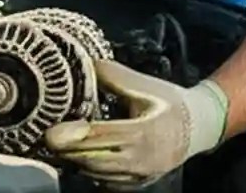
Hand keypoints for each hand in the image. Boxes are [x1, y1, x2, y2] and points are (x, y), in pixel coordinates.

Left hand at [44, 59, 228, 189]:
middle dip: (68, 150)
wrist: (198, 127)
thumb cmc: (170, 103)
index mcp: (144, 131)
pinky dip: (90, 170)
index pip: (101, 136)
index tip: (50, 134)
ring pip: (96, 173)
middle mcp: (141, 158)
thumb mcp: (145, 86)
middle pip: (93, 158)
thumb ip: (116, 77)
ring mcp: (139, 174)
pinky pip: (105, 181)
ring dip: (76, 160)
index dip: (73, 135)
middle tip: (47, 139)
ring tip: (59, 146)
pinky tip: (81, 156)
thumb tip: (88, 63)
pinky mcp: (136, 183)